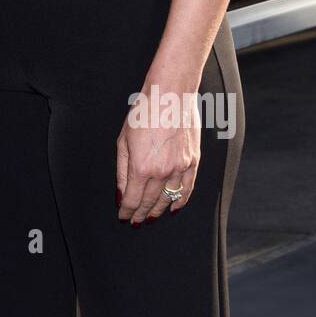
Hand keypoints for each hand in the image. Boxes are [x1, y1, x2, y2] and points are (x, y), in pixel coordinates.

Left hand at [116, 77, 200, 222]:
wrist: (170, 95)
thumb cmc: (143, 113)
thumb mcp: (123, 141)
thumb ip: (122, 171)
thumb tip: (122, 194)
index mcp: (141, 167)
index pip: (133, 199)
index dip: (127, 211)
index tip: (123, 216)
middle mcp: (162, 172)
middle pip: (150, 202)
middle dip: (141, 214)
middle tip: (136, 221)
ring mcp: (180, 168)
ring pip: (169, 198)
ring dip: (159, 211)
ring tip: (151, 218)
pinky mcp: (193, 162)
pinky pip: (187, 188)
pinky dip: (180, 201)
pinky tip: (174, 208)